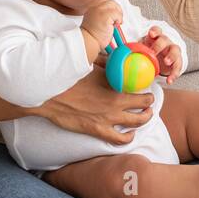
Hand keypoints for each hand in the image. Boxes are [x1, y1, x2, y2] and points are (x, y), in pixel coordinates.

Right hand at [35, 67, 154, 145]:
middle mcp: (115, 101)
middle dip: (149, 102)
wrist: (49, 94)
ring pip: (138, 121)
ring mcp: (108, 117)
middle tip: (149, 100)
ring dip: (145, 117)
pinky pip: (120, 139)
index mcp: (115, 83)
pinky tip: (130, 134)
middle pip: (144, 104)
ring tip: (146, 115)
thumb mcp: (88, 63)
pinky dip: (129, 137)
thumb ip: (104, 62)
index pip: (139, 84)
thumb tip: (112, 58)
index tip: (144, 85)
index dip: (144, 85)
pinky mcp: (98, 130)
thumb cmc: (68, 77)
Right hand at [80, 0, 122, 54]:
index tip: (115, 17)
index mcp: (92, 9)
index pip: (106, 2)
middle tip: (117, 21)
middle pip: (111, 2)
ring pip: (115, 6)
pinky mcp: (105, 15)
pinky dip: (119, 20)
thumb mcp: (97, 22)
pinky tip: (114, 26)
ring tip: (115, 24)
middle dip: (117, 10)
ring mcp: (100, 10)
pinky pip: (117, 13)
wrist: (88, 42)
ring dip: (118, 16)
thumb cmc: (92, 36)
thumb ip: (103, 16)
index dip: (113, 9)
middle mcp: (95, 7)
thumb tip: (114, 16)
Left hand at [137, 26, 182, 83]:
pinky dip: (174, 74)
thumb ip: (133, 51)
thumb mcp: (142, 51)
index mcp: (156, 38)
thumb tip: (117, 55)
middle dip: (159, 45)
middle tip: (154, 52)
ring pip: (175, 50)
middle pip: (165, 40)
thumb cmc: (149, 54)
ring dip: (171, 56)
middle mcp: (166, 42)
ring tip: (167, 62)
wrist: (161, 62)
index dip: (154, 31)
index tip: (150, 34)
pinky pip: (178, 67)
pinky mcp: (178, 61)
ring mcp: (173, 51)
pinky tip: (169, 81)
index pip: (157, 30)